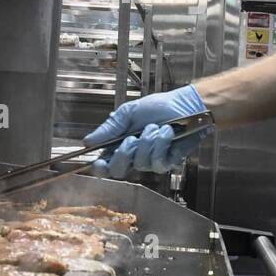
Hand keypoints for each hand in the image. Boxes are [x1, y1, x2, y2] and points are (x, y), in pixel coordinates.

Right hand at [84, 85, 208, 177]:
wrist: (186, 106)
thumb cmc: (160, 107)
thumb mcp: (129, 112)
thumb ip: (110, 127)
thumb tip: (89, 141)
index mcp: (120, 143)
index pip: (105, 164)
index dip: (100, 167)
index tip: (99, 162)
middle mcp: (134, 155)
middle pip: (118, 170)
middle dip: (124, 154)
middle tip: (131, 139)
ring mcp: (151, 160)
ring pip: (140, 163)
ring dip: (148, 142)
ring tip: (156, 127)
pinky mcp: (168, 162)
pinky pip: (158, 161)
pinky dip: (162, 144)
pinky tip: (168, 133)